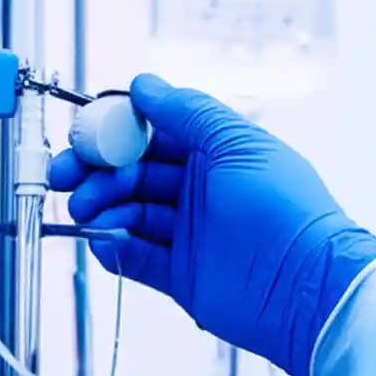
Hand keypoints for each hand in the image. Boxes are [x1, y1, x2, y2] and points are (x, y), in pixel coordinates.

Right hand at [50, 74, 375, 375]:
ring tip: (85, 211)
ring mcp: (188, 234)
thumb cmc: (287, 211)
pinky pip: (135, 257)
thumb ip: (189, 112)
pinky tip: (101, 240)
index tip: (86, 134)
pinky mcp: (180, 275)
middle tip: (68, 176)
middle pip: (132, 173)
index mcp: (215, 153)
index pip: (152, 134)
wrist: (307, 289)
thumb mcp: (239, 144)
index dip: (115, 132)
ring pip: (128, 212)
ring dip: (101, 208)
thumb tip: (145, 85)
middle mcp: (199, 191)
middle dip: (96, 172)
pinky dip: (114, 248)